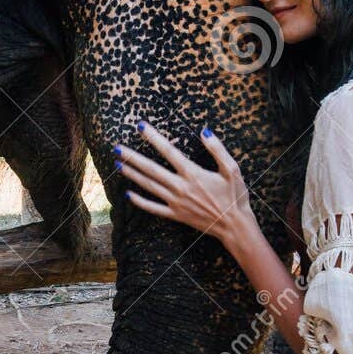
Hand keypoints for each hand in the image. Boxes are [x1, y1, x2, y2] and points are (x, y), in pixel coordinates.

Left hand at [114, 123, 257, 250]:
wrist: (235, 226)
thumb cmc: (235, 197)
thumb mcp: (233, 170)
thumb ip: (218, 150)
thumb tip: (204, 132)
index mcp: (193, 174)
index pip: (169, 151)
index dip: (153, 138)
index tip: (140, 126)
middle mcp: (181, 187)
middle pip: (151, 169)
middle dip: (133, 158)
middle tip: (117, 148)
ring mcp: (176, 203)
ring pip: (149, 186)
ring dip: (132, 175)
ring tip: (118, 164)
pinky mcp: (176, 215)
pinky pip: (154, 208)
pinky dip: (140, 202)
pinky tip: (128, 195)